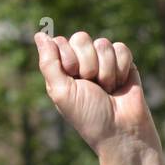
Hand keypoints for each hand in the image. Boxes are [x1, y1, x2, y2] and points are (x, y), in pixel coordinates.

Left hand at [33, 31, 161, 158]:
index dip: (68, 57)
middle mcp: (81, 62)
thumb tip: (39, 34)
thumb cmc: (88, 115)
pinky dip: (121, 68)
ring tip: (107, 89)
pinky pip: (121, 48)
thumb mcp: (61, 91)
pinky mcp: (124, 62)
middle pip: (81, 38)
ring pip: (103, 43)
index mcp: (62, 69)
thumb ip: (48, 62)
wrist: (122, 130)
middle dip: (87, 64)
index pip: (59, 41)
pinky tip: (120, 84)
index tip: (73, 76)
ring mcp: (103, 61)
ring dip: (106, 70)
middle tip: (91, 85)